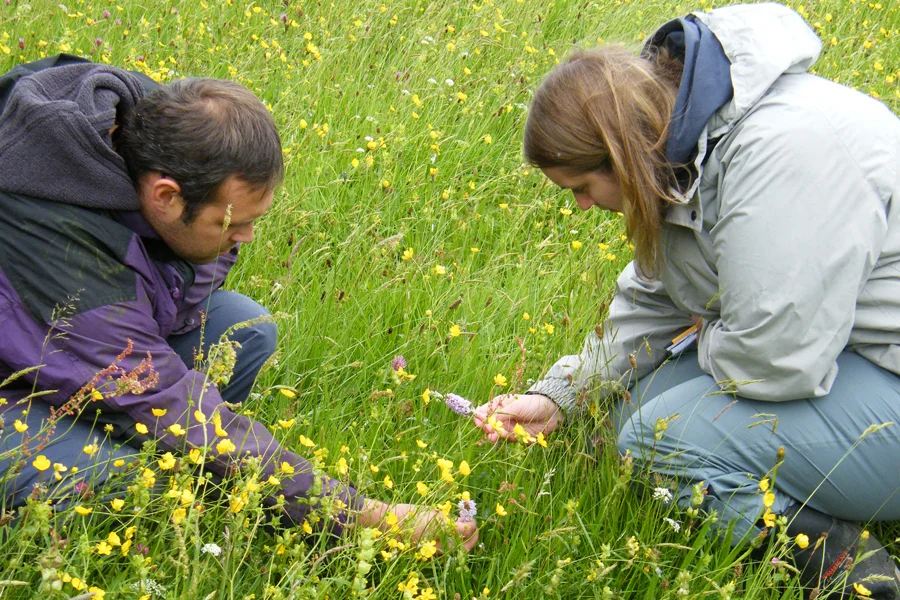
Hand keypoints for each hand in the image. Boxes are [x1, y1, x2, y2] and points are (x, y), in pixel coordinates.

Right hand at [359, 499, 478, 552]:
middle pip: (463, 548)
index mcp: (439, 527)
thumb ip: (445, 517)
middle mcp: (437, 542)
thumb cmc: (407, 512)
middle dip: (472, 540)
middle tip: (474, 530)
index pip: (464, 531)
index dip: (472, 526)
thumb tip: (459, 520)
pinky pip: (443, 551)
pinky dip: (450, 543)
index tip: (472, 518)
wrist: (388, 523)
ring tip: (461, 530)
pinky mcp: (426, 551)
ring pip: (454, 551)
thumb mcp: (429, 510)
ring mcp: (431, 549)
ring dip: (462, 542)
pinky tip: (448, 533)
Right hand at [472, 393, 561, 443]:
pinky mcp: (518, 436)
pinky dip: (510, 439)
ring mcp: (510, 427)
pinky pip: (510, 441)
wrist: (551, 412)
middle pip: (489, 426)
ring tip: (503, 435)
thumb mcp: (513, 407)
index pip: (483, 413)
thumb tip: (478, 416)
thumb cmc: (531, 404)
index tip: (479, 423)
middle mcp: (502, 417)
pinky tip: (514, 436)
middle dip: (488, 430)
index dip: (479, 419)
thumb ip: (497, 414)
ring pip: (498, 435)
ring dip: (499, 436)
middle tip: (490, 432)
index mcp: (499, 406)